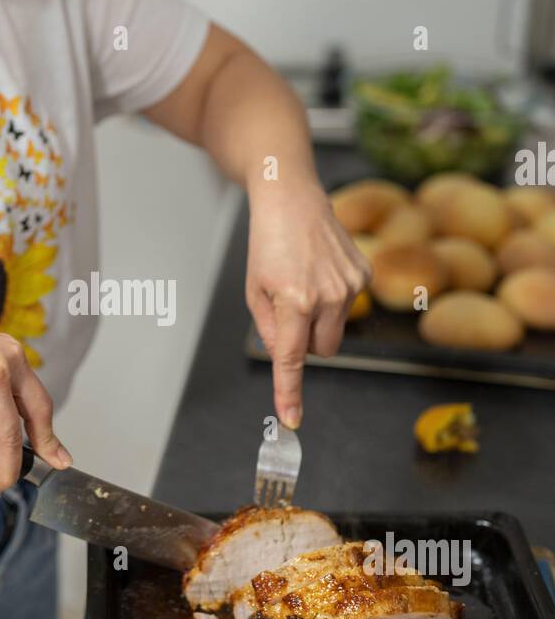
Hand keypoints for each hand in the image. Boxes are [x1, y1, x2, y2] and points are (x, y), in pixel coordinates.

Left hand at [245, 179, 369, 428]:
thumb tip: (287, 356)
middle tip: (290, 311)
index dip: (290, 391)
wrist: (292, 200)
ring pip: (336, 331)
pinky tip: (321, 271)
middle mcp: (327, 295)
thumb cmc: (268, 245)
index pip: (292, 358)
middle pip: (322, 350)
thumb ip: (269, 330)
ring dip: (320, 320)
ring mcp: (350, 285)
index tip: (291, 418)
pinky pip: (350, 306)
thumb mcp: (255, 291)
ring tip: (304, 284)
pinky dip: (334, 298)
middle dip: (306, 342)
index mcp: (294, 300)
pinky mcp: (364, 274)